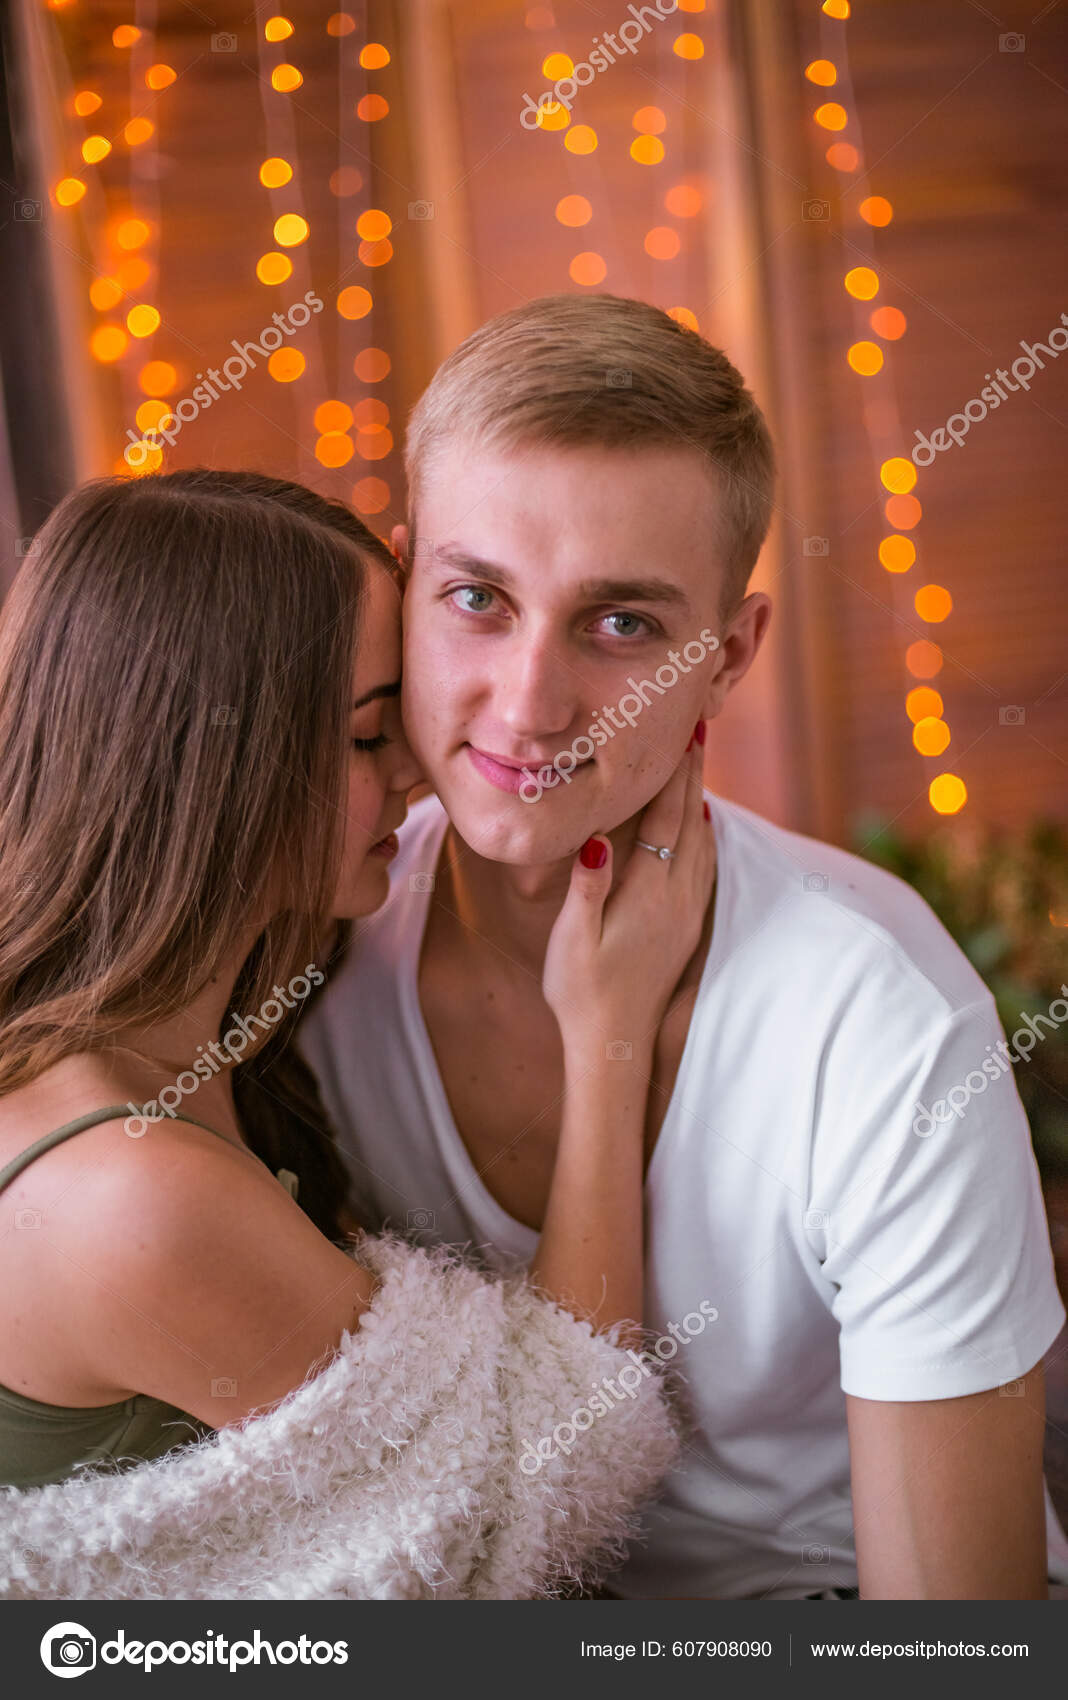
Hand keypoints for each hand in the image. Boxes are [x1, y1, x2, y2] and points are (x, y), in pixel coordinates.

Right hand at [542, 729, 715, 1061]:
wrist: (613, 1043)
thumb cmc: (581, 990)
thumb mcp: (573, 940)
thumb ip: (587, 889)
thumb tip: (595, 840)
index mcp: (647, 894)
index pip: (664, 820)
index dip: (671, 775)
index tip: (678, 734)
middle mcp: (675, 897)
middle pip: (690, 821)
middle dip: (692, 773)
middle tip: (697, 728)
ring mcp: (685, 912)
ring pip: (701, 841)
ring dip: (699, 798)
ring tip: (698, 762)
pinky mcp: (686, 926)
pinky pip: (703, 865)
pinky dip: (703, 833)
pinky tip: (701, 823)